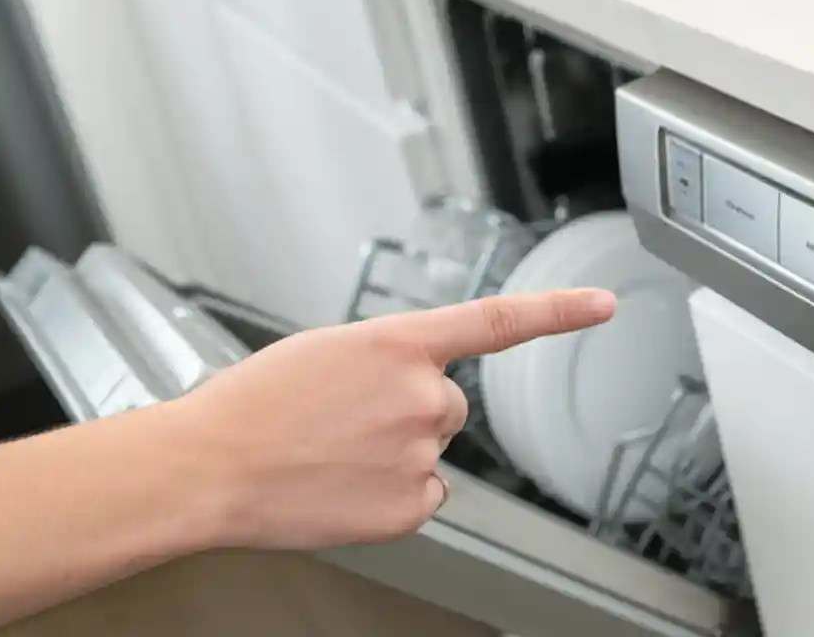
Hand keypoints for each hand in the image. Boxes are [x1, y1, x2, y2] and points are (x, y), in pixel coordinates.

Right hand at [171, 289, 615, 550]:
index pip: (499, 322)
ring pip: (432, 452)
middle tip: (347, 423)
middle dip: (411, 412)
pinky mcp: (412, 506)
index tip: (603, 306)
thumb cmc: (255, 405)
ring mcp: (421, 453)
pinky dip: (391, 495)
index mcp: (400, 344)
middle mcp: (423, 396)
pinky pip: (423, 495)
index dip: (559, 313)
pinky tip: (345, 486)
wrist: (210, 466)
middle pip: (450, 406)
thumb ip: (389, 359)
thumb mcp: (328, 352)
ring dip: (396, 453)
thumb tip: (415, 382)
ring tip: (334, 453)